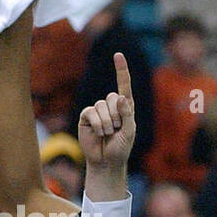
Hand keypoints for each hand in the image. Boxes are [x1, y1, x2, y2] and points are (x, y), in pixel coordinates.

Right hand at [77, 55, 136, 171]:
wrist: (106, 162)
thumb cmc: (121, 148)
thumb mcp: (130, 131)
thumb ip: (127, 114)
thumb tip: (120, 96)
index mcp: (125, 106)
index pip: (124, 85)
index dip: (121, 70)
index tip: (118, 55)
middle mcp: (111, 106)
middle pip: (112, 97)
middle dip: (116, 116)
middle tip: (116, 130)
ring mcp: (98, 111)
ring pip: (101, 105)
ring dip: (107, 123)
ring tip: (107, 134)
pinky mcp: (86, 116)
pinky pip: (91, 112)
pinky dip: (97, 123)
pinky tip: (98, 133)